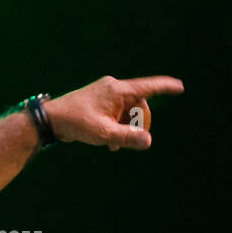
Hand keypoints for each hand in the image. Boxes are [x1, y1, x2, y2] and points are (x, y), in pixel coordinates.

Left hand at [45, 75, 183, 150]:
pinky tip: (109, 142)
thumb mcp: (104, 133)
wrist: (51, 120)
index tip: (180, 87)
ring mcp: (106, 94)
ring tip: (114, 145)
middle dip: (137, 125)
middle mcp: (113, 88)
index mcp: (117, 90)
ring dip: (125, 129)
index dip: (165, 87)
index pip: (147, 87)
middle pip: (138, 106)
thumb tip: (148, 141)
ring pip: (127, 112)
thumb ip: (127, 137)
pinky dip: (117, 127)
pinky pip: (117, 113)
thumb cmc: (76, 123)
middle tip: (131, 142)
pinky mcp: (100, 102)